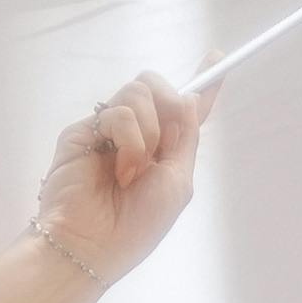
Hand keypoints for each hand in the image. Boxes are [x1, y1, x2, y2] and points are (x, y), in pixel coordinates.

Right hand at [25, 73, 208, 298]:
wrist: (92, 245)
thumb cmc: (136, 226)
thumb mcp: (177, 182)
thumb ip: (185, 138)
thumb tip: (188, 96)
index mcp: (164, 149)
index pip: (185, 109)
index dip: (204, 83)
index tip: (218, 57)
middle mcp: (137, 134)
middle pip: (158, 87)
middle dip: (169, 105)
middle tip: (162, 143)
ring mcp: (108, 130)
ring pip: (138, 91)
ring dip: (147, 132)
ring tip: (132, 170)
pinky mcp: (83, 131)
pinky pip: (116, 111)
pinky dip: (128, 141)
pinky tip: (118, 169)